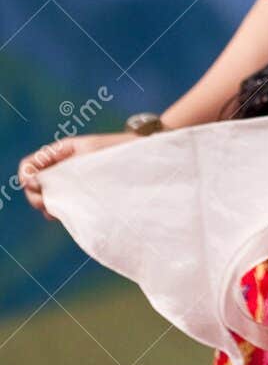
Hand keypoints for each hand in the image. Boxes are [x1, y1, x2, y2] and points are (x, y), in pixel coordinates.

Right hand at [18, 133, 136, 218]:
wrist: (145, 157)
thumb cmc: (120, 150)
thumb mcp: (89, 155)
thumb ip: (61, 169)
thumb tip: (32, 182)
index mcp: (62, 152)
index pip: (29, 165)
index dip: (26, 177)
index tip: (36, 186)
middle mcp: (63, 166)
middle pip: (33, 185)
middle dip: (37, 196)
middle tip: (50, 205)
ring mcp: (71, 181)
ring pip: (45, 197)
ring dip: (47, 205)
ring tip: (60, 210)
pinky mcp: (80, 194)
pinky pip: (59, 204)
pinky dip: (57, 210)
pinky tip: (65, 214)